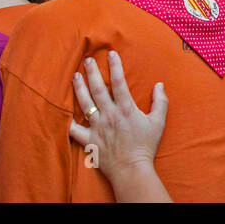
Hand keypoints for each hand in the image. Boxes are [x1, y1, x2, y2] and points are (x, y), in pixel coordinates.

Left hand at [68, 51, 167, 176]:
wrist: (132, 170)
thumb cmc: (146, 146)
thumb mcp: (158, 122)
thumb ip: (160, 102)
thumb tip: (159, 85)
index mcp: (126, 109)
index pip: (119, 82)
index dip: (115, 66)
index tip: (111, 54)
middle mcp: (109, 115)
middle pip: (97, 88)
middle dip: (92, 71)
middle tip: (87, 60)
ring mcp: (97, 127)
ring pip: (84, 103)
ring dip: (79, 88)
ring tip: (75, 76)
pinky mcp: (89, 140)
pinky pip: (75, 129)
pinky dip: (69, 121)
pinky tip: (64, 112)